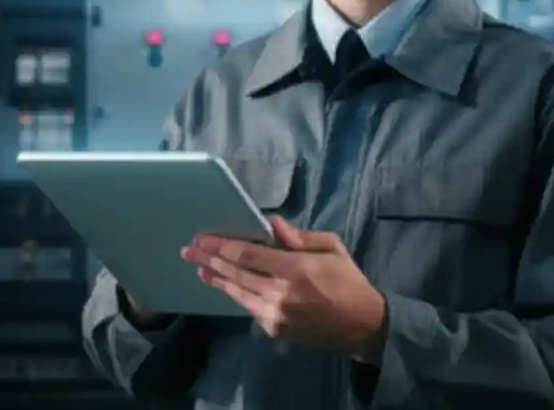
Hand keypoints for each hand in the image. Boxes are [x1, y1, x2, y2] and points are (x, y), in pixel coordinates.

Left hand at [180, 215, 387, 364]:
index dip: (221, 246)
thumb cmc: (349, 281)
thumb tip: (271, 224)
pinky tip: (224, 285)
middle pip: (235, 273)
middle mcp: (279, 293)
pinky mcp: (275, 330)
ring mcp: (274, 315)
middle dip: (209, 260)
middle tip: (188, 251)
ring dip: (216, 279)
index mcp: (293, 269)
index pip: (247, 254)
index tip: (201, 239)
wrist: (364, 326)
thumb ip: (299, 236)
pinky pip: (249, 307)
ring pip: (237, 293)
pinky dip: (235, 294)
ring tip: (199, 269)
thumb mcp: (331, 248)